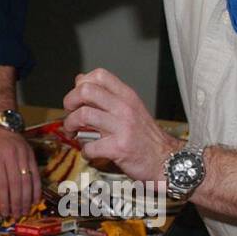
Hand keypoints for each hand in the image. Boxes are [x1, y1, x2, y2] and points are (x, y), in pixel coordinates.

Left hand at [0, 126, 39, 216]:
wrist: (0, 126)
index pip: (2, 184)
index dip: (5, 200)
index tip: (5, 212)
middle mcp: (11, 156)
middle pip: (16, 184)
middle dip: (17, 203)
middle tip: (17, 215)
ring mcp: (23, 155)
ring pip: (28, 181)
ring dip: (27, 199)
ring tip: (26, 211)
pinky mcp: (32, 155)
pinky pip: (36, 175)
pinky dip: (37, 189)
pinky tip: (35, 200)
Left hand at [62, 68, 180, 183]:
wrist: (167, 160)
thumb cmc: (146, 137)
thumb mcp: (131, 109)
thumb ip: (108, 96)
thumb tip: (80, 81)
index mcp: (127, 96)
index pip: (99, 75)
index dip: (81, 83)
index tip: (77, 96)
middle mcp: (125, 108)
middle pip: (86, 91)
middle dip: (69, 101)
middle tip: (69, 112)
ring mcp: (122, 127)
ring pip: (83, 115)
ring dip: (70, 124)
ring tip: (73, 132)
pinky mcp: (119, 148)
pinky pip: (90, 145)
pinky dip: (84, 150)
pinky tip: (89, 151)